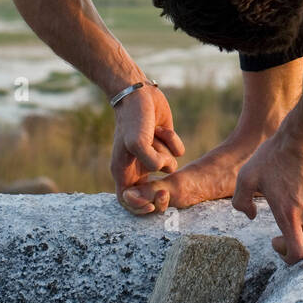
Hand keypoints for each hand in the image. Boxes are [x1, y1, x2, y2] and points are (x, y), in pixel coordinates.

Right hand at [111, 85, 184, 214]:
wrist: (139, 93)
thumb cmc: (133, 118)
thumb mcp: (137, 142)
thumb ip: (149, 161)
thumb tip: (162, 169)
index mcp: (124, 170)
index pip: (128, 201)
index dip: (139, 208)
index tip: (151, 205)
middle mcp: (138, 166)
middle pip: (153, 192)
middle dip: (161, 191)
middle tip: (166, 189)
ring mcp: (153, 156)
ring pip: (170, 168)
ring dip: (165, 151)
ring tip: (154, 135)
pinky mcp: (166, 144)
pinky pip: (178, 152)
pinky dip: (173, 141)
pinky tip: (162, 129)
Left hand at [232, 124, 302, 262]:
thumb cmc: (274, 153)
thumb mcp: (247, 175)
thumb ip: (241, 201)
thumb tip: (251, 216)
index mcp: (288, 213)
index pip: (297, 252)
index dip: (292, 258)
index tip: (286, 252)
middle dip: (302, 244)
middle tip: (291, 233)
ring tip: (297, 193)